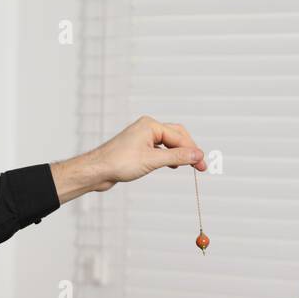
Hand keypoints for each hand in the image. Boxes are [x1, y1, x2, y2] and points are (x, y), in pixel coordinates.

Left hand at [89, 116, 204, 188]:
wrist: (96, 171)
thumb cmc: (117, 162)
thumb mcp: (152, 160)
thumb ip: (176, 157)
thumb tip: (197, 155)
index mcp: (150, 125)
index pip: (179, 136)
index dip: (192, 151)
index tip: (202, 164)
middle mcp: (146, 128)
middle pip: (176, 136)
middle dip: (188, 150)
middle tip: (199, 166)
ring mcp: (141, 138)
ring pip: (167, 144)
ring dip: (178, 154)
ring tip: (189, 165)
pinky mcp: (137, 149)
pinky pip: (158, 150)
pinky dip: (167, 157)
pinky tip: (172, 165)